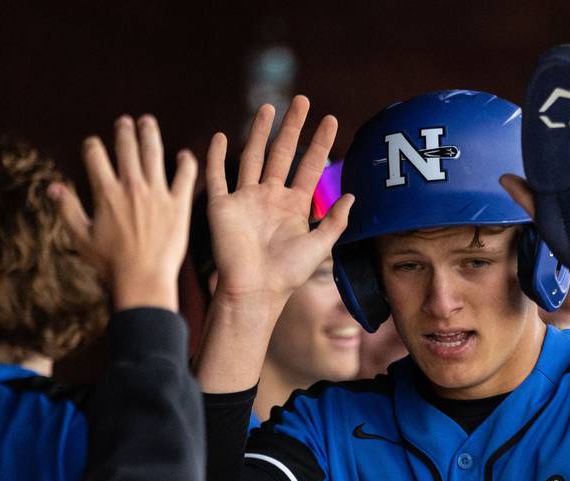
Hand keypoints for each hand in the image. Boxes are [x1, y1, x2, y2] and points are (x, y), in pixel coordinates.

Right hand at [53, 115, 196, 311]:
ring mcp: (158, 194)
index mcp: (106, 193)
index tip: (93, 145)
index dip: (92, 146)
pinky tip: (184, 154)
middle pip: (126, 147)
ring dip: (150, 134)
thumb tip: (53, 186)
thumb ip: (67, 209)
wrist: (144, 280)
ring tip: (148, 122)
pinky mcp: (179, 204)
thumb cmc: (110, 263)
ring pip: (154, 153)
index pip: (95, 155)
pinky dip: (186, 162)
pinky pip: (185, 175)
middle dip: (124, 131)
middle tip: (125, 121)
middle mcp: (132, 187)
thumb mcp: (81, 238)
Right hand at [205, 95, 352, 307]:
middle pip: (282, 153)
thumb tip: (353, 196)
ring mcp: (245, 200)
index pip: (310, 166)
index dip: (320, 143)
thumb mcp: (319, 246)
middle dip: (292, 127)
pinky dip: (216, 156)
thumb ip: (335, 221)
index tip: (331, 119)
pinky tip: (220, 136)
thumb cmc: (286, 275)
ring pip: (252, 157)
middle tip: (301, 100)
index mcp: (293, 206)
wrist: (254, 291)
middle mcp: (269, 198)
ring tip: (268, 107)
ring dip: (259, 132)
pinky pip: (218, 176)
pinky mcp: (222, 206)